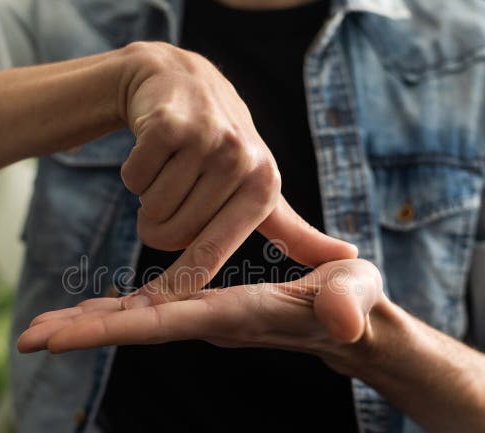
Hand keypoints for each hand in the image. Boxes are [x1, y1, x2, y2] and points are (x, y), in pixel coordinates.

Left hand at [17, 259, 385, 375]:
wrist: (350, 320)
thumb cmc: (355, 303)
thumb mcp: (358, 293)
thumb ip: (349, 303)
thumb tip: (343, 318)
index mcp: (234, 313)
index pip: (165, 322)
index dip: (113, 328)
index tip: (63, 337)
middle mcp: (210, 320)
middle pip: (136, 328)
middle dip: (82, 334)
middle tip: (25, 340)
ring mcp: (205, 316)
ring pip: (138, 320)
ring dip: (89, 323)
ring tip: (39, 328)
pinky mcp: (207, 307)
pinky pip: (153, 310)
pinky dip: (116, 311)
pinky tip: (89, 309)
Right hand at [116, 42, 356, 305]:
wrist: (184, 83)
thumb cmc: (224, 149)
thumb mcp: (262, 188)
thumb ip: (297, 230)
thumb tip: (350, 255)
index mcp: (263, 187)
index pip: (212, 251)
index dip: (182, 276)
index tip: (161, 296)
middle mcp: (240, 161)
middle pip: (172, 235)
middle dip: (158, 226)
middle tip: (171, 197)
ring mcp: (205, 139)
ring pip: (150, 208)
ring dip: (146, 198)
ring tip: (167, 171)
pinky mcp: (168, 124)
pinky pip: (134, 178)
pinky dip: (134, 172)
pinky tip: (153, 151)